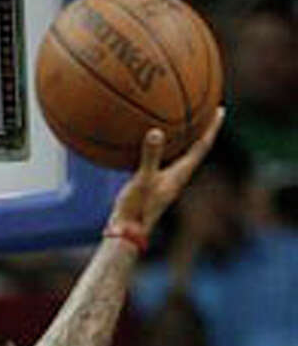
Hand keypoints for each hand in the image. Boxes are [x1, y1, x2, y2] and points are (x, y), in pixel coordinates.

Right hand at [108, 108, 224, 240]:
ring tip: (180, 124)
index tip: (220, 109)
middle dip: (200, 129)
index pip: (201, 146)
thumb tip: (156, 132)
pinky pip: (157, 162)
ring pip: (177, 156)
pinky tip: (144, 144)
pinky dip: (156, 150)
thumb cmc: (137, 210)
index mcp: (180, 174)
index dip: (211, 127)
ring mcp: (163, 184)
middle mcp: (176, 178)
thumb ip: (150, 156)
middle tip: (207, 111)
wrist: (126, 236)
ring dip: (180, 140)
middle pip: (194, 149)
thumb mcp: (143, 180)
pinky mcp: (150, 188)